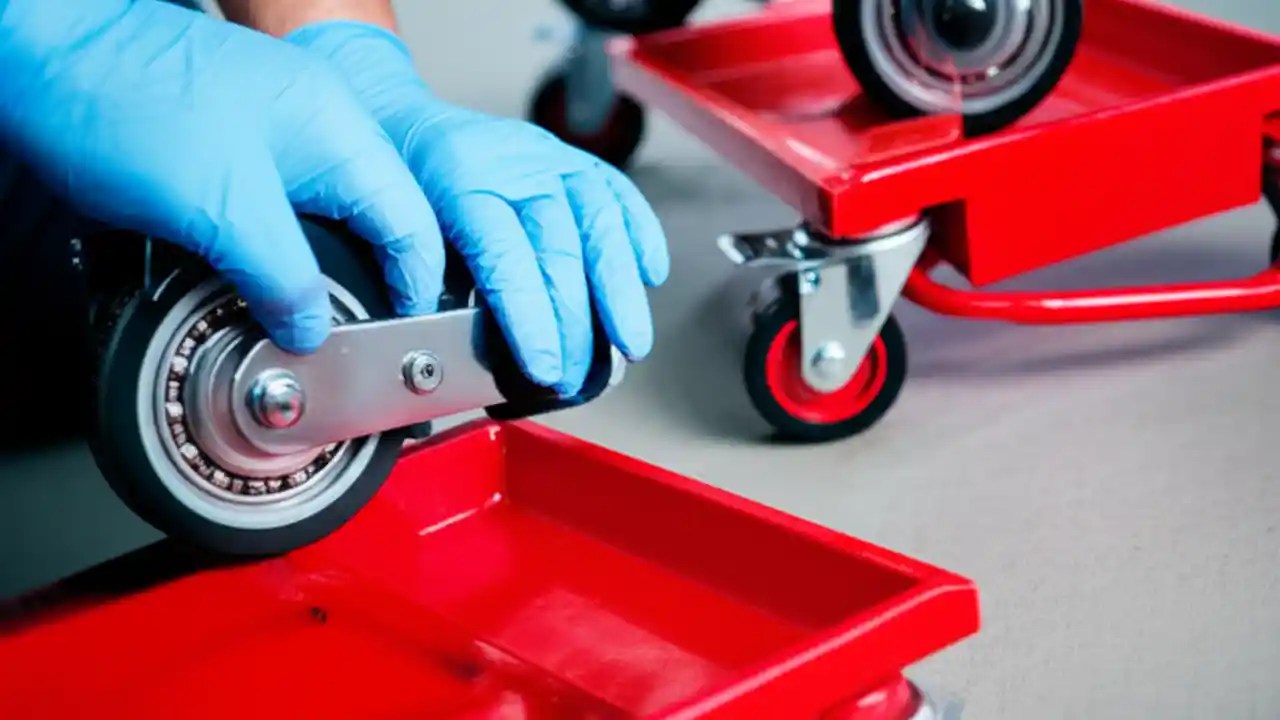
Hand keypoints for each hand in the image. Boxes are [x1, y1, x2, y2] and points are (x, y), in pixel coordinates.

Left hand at [0, 0, 443, 353]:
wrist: (40, 56)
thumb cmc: (121, 98)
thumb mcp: (222, 211)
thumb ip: (283, 279)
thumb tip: (311, 329)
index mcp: (338, 129)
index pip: (411, 220)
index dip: (416, 286)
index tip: (403, 338)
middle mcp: (317, 125)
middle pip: (377, 220)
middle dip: (376, 284)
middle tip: (360, 337)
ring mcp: (275, 131)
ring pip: (326, 219)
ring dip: (322, 272)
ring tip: (312, 319)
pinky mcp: (232, 146)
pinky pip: (281, 210)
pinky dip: (280, 253)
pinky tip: (263, 280)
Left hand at [288, 22, 669, 395]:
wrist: (400, 122)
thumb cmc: (396, 184)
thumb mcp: (389, 228)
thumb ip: (419, 280)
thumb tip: (445, 352)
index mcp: (458, 179)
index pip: (503, 253)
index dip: (528, 315)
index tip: (542, 367)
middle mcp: (512, 164)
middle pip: (559, 246)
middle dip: (574, 322)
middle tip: (575, 376)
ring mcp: (548, 159)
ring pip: (600, 221)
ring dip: (620, 290)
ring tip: (631, 345)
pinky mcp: (572, 160)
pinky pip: (618, 194)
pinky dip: (640, 235)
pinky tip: (650, 275)